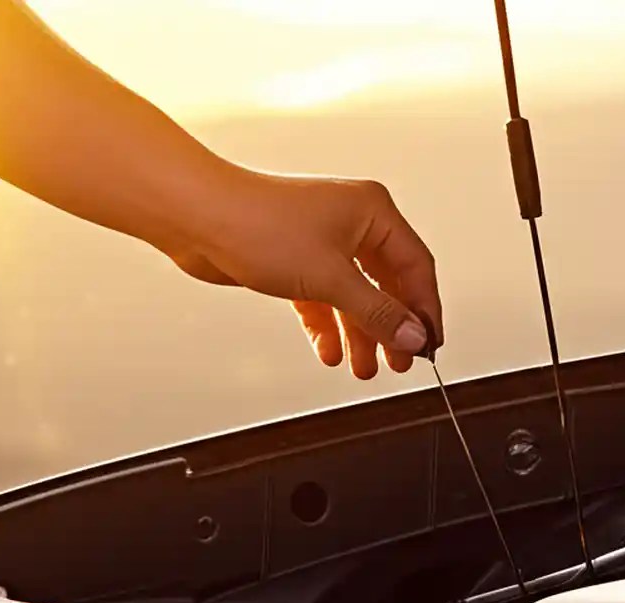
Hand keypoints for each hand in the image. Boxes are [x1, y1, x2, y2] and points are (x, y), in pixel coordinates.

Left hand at [160, 170, 442, 378]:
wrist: (195, 216)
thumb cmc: (257, 223)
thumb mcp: (331, 278)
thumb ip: (378, 312)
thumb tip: (413, 336)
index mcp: (372, 212)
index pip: (416, 267)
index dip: (425, 310)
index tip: (429, 344)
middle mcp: (352, 223)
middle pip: (386, 285)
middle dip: (391, 327)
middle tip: (400, 362)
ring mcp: (322, 241)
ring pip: (354, 296)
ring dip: (359, 333)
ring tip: (364, 368)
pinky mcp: (294, 259)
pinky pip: (322, 298)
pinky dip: (327, 326)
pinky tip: (329, 351)